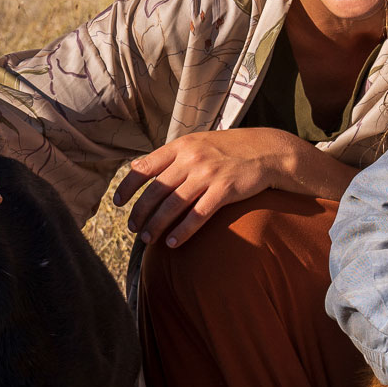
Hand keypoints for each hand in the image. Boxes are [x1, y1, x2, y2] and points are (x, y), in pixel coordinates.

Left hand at [114, 128, 355, 247]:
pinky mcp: (225, 190)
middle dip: (141, 213)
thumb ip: (172, 156)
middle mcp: (191, 159)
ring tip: (148, 239)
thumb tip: (139, 166)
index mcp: (181, 146)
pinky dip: (183, 232)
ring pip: (173, 205)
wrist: (269, 151)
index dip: (128, 187)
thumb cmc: (231, 149)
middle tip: (134, 229)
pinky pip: (197, 216)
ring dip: (157, 226)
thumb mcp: (199, 143)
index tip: (118, 203)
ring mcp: (208, 174)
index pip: (144, 167)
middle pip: (156, 191)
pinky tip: (173, 243)